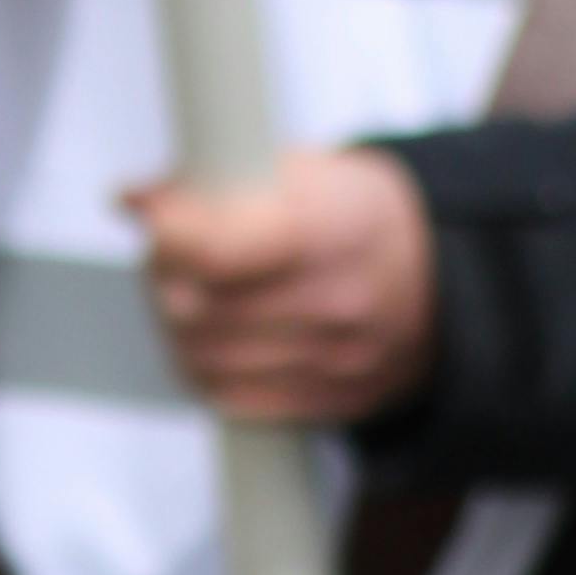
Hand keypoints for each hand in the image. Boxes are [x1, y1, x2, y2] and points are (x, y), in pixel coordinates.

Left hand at [123, 147, 438, 424]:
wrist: (439, 280)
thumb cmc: (366, 218)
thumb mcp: (304, 170)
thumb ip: (212, 179)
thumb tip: (136, 198)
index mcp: (331, 231)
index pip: (218, 249)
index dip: (170, 236)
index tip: (158, 222)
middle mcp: (336, 304)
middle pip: (198, 308)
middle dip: (163, 276)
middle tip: (167, 252)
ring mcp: (336, 363)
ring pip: (205, 358)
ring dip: (176, 325)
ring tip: (188, 291)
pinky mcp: (329, 404)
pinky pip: (233, 401)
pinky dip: (206, 369)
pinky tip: (213, 336)